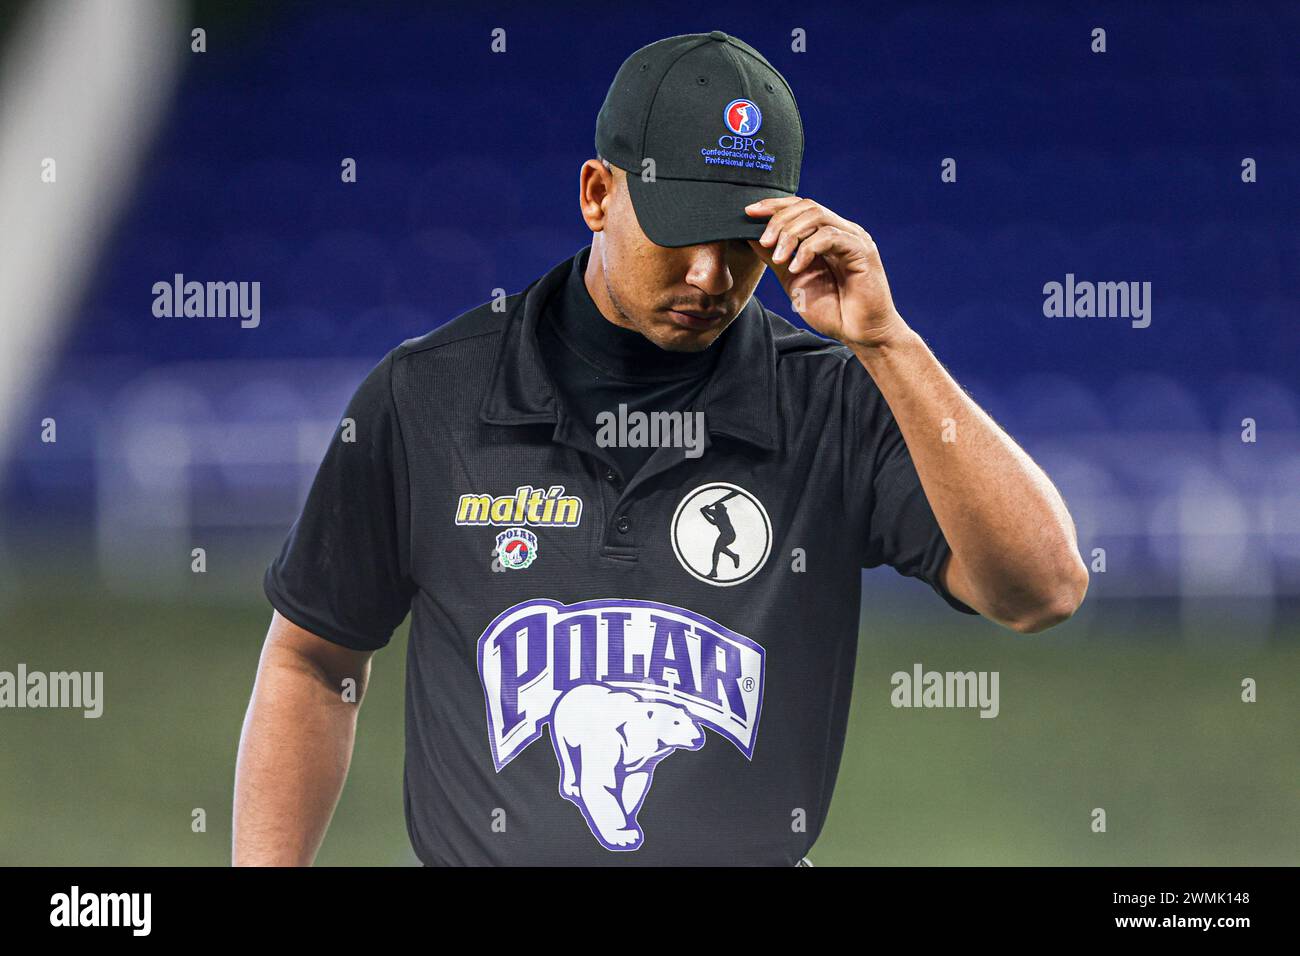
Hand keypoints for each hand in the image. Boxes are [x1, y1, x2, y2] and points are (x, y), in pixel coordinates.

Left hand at [744, 197, 907, 348]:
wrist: (859, 334)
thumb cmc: (831, 309)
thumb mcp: (792, 279)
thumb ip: (774, 257)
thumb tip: (749, 236)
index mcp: (827, 234)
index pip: (800, 207)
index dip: (774, 206)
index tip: (748, 213)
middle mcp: (842, 231)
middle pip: (807, 206)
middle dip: (779, 220)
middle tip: (763, 241)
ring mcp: (853, 238)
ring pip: (817, 216)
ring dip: (791, 233)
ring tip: (778, 257)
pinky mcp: (862, 251)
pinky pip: (831, 236)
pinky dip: (808, 249)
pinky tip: (796, 268)